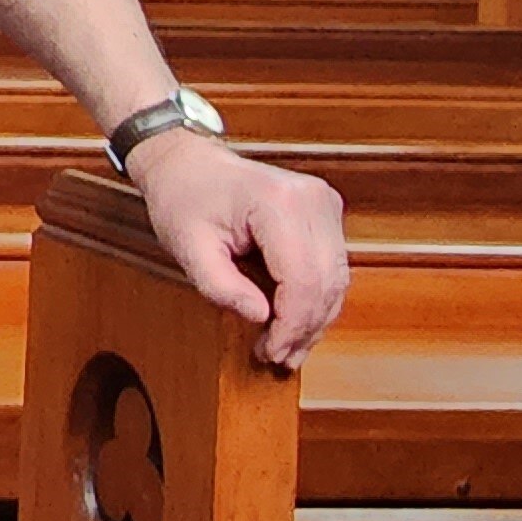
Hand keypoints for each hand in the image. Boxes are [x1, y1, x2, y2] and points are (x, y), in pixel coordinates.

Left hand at [128, 132, 349, 369]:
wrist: (188, 162)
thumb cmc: (184, 198)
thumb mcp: (188, 248)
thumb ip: (222, 287)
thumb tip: (261, 318)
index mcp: (278, 203)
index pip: (302, 279)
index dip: (291, 326)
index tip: (271, 352)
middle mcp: (311, 199)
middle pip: (326, 282)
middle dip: (305, 328)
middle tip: (279, 358)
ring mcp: (324, 203)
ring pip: (337, 279)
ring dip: (315, 319)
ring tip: (287, 349)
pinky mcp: (325, 212)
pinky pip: (332, 267)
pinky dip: (316, 299)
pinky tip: (296, 324)